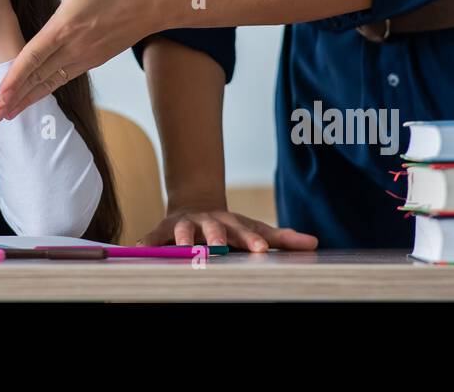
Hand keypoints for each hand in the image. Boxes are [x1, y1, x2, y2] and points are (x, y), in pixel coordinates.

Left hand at [0, 0, 156, 120]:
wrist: (151, 3)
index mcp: (66, 27)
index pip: (34, 56)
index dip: (15, 77)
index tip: (1, 95)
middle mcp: (73, 47)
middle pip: (38, 77)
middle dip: (16, 97)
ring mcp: (84, 57)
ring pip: (50, 82)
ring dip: (29, 99)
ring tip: (10, 114)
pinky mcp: (92, 60)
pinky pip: (63, 79)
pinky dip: (46, 90)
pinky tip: (35, 97)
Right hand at [139, 203, 318, 251]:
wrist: (195, 203)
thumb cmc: (230, 226)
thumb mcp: (255, 229)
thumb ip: (283, 238)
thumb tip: (315, 243)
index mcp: (233, 224)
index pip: (247, 232)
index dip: (253, 241)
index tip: (261, 251)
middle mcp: (209, 222)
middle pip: (214, 229)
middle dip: (215, 239)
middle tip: (217, 249)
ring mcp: (186, 224)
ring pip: (184, 231)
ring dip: (183, 241)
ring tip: (183, 250)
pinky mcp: (164, 229)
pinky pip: (154, 236)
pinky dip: (147, 242)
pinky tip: (138, 249)